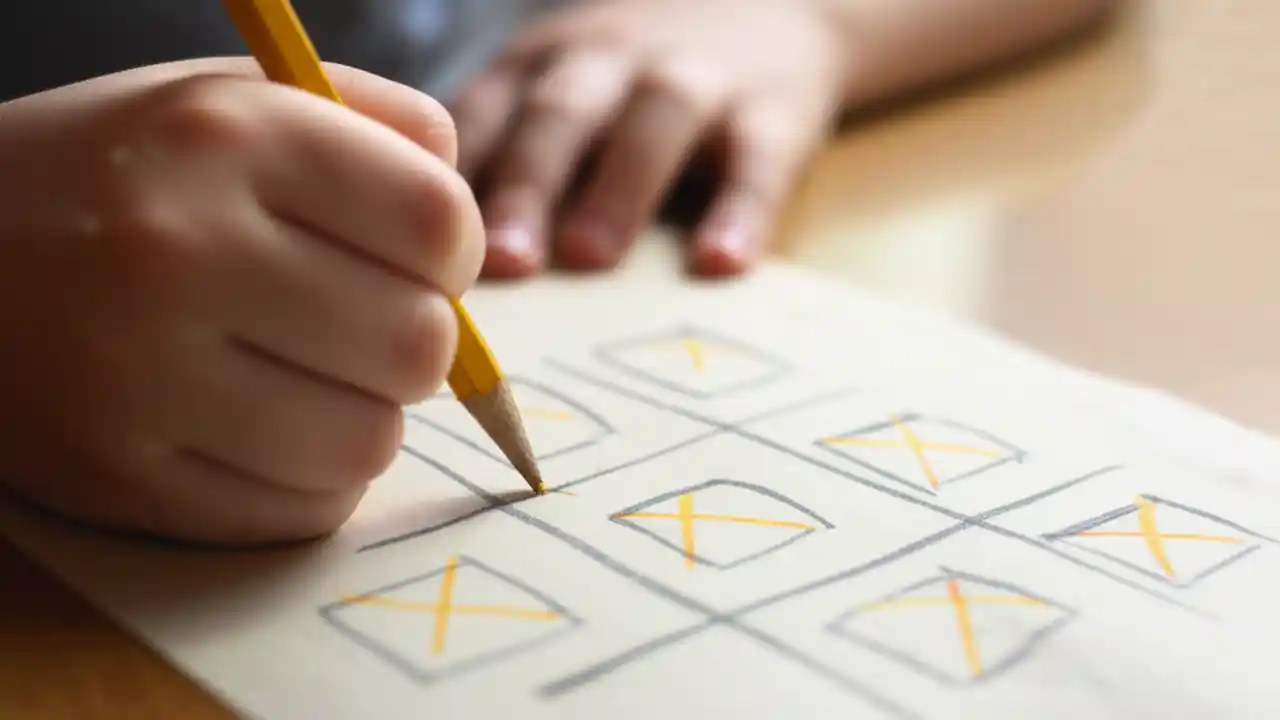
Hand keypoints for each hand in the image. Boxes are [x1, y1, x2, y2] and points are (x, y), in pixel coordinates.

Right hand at [0, 59, 482, 544]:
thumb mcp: (233, 98)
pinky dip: (309, 476)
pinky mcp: (121, 478)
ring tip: (311, 375)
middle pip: (417, 345)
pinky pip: (301, 510)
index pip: (437, 224)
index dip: (454, 249)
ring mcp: (141, 379)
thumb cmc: (122, 174)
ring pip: (369, 442)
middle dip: (418, 337)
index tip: (420, 255)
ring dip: (367, 414)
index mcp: (224, 138)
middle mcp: (178, 254)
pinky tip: (263, 425)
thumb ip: (374, 123)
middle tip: (365, 320)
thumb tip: (467, 219)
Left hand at [452, 0, 846, 277]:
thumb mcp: (559, 91)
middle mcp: (609, 63)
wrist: (769, 4)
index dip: (450, 180)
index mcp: (541, 68)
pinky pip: (757, 158)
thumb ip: (508, 162)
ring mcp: (693, 80)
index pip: (483, 116)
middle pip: (559, 115)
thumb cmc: (633, 84)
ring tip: (590, 256)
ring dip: (618, 188)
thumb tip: (434, 278)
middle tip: (502, 262)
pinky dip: (741, 210)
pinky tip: (720, 263)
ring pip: (654, 121)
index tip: (420, 247)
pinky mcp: (774, 111)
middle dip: (525, 185)